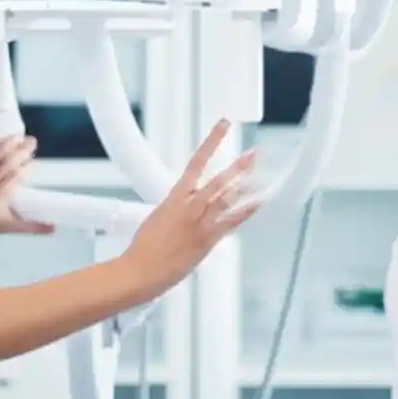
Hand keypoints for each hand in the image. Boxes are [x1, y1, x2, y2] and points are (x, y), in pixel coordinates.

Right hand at [0, 120, 52, 237]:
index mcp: (1, 193)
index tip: (33, 158)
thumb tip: (54, 228)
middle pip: (8, 164)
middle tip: (32, 142)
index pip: (16, 177)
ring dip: (6, 145)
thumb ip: (33, 226)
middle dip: (21, 154)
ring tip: (19, 135)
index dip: (25, 168)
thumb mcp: (12, 225)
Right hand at [120, 119, 259, 296]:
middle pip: (218, 180)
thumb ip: (174, 213)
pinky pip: (231, 222)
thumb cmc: (143, 250)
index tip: (222, 128)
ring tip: (258, 175)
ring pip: (226, 197)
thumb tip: (183, 210)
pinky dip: (246, 211)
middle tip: (252, 154)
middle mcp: (189, 206)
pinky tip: (258, 202)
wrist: (139, 269)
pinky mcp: (206, 239)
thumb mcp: (157, 221)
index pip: (196, 163)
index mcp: (174, 198)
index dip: (211, 143)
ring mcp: (199, 222)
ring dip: (244, 183)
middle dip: (238, 166)